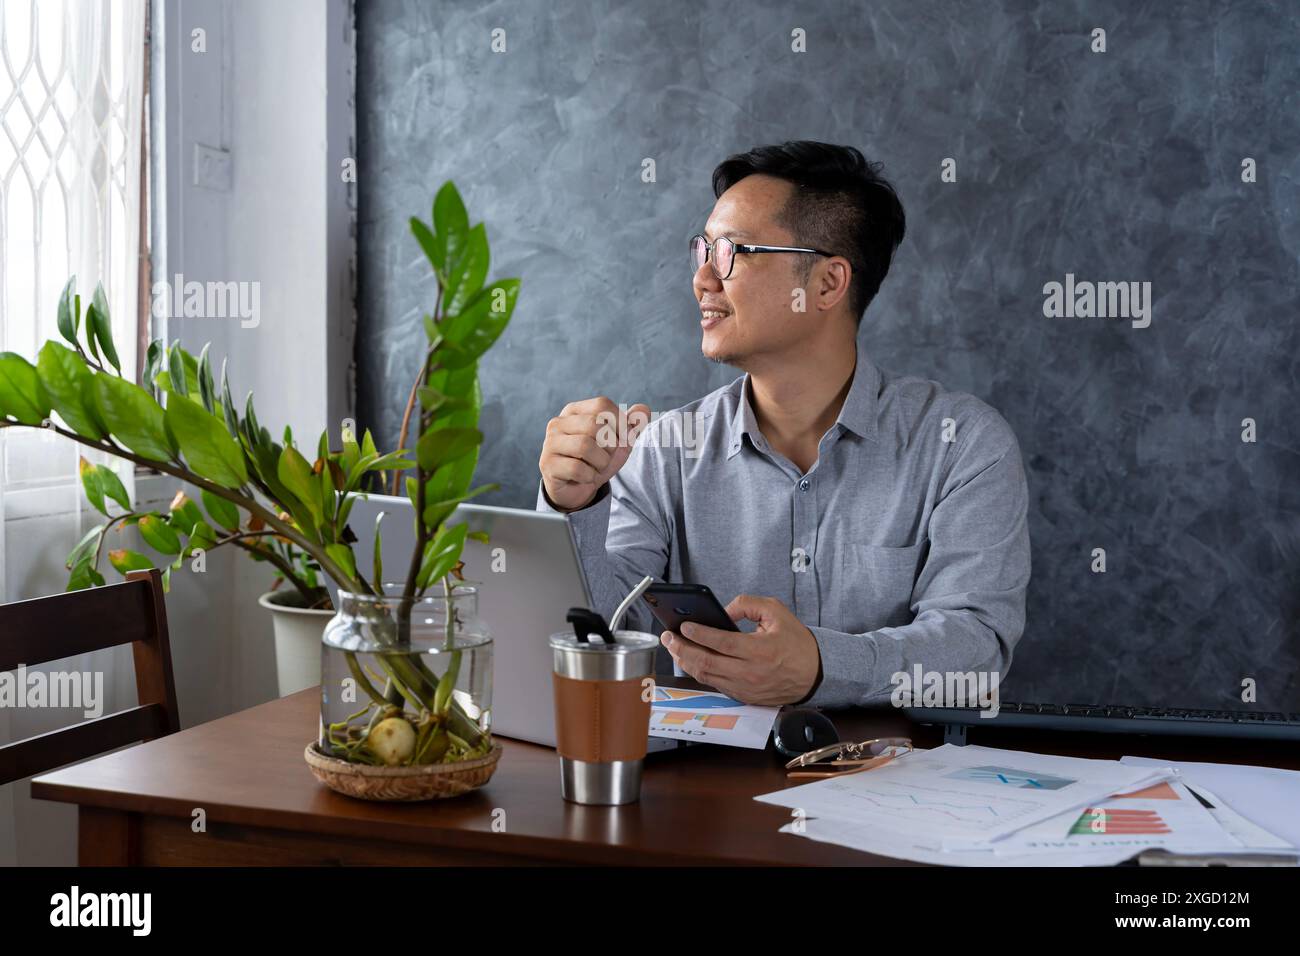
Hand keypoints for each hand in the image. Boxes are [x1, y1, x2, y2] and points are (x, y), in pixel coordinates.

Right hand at [539, 397, 650, 511]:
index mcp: (575, 411)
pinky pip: (577, 469)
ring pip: (585, 446)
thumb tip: (643, 410)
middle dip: (610, 445)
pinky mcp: (547, 464)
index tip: (624, 438)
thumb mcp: (619, 442)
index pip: (602, 405)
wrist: (577, 488)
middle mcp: (558, 423)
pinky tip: (585, 477)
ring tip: (597, 467)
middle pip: (595, 424)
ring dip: (601, 462)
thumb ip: (632, 425)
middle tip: (607, 456)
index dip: (620, 422)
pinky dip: (589, 476)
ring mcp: (550, 443)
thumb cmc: (596, 460)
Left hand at [660, 594, 821, 705]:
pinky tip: (691, 660)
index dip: (699, 634)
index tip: (683, 625)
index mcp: (760, 651)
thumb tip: (723, 611)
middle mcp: (751, 673)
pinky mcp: (745, 697)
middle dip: (682, 648)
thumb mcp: (777, 612)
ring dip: (686, 662)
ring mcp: (746, 688)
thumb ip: (747, 604)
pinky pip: (716, 685)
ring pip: (707, 677)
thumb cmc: (796, 642)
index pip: (721, 643)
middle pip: (707, 662)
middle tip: (668, 636)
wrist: (815, 673)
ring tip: (674, 647)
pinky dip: (700, 672)